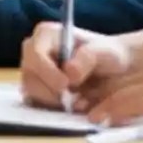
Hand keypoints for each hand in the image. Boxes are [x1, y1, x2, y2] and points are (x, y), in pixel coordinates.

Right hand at [20, 23, 142, 110]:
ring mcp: (34, 72)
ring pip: (30, 91)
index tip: (65, 85)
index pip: (35, 53)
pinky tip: (70, 106)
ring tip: (75, 102)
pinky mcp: (37, 90)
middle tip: (70, 100)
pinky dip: (52, 108)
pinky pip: (35, 103)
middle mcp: (35, 51)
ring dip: (51, 101)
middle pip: (29, 74)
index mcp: (46, 34)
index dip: (46, 71)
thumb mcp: (103, 52)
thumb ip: (87, 58)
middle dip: (48, 90)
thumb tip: (69, 72)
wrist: (113, 70)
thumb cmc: (107, 54)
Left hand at [81, 49, 142, 125]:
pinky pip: (138, 101)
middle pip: (117, 84)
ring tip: (80, 112)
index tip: (83, 98)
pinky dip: (118, 108)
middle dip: (93, 94)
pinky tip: (105, 116)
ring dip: (99, 103)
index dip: (102, 89)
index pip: (124, 80)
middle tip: (71, 103)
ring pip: (122, 91)